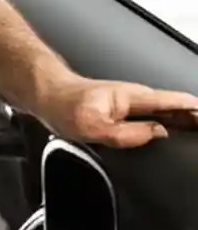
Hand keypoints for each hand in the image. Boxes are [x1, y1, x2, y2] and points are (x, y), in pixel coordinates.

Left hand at [35, 77, 197, 147]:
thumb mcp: (92, 126)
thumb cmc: (64, 106)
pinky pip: (157, 117)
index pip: (176, 102)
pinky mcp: (126, 113)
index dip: (197, 111)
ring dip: (189, 120)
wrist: (46, 96)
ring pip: (170, 113)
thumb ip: (125, 133)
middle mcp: (137, 99)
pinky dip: (173, 123)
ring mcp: (132, 105)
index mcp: (134, 97)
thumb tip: (159, 134)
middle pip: (179, 108)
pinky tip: (178, 133)